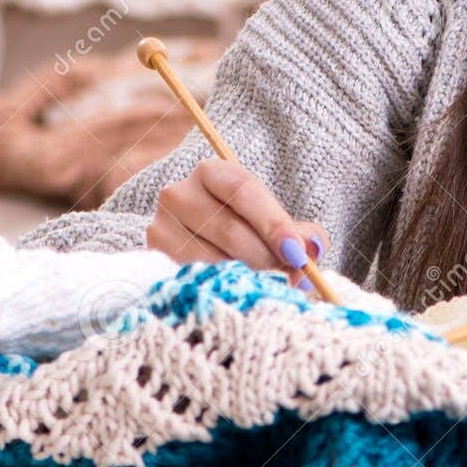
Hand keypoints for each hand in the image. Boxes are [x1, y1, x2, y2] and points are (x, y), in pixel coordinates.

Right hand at [146, 157, 329, 290]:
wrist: (202, 240)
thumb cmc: (246, 228)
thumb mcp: (271, 220)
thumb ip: (298, 232)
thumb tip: (314, 246)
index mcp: (211, 171)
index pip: (244, 191)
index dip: (273, 222)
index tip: (297, 251)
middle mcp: (178, 194)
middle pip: (230, 229)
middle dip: (266, 257)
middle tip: (290, 277)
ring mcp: (160, 227)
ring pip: (211, 259)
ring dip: (247, 277)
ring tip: (271, 287)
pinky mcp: (153, 260)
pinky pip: (193, 280)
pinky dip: (222, 290)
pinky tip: (241, 294)